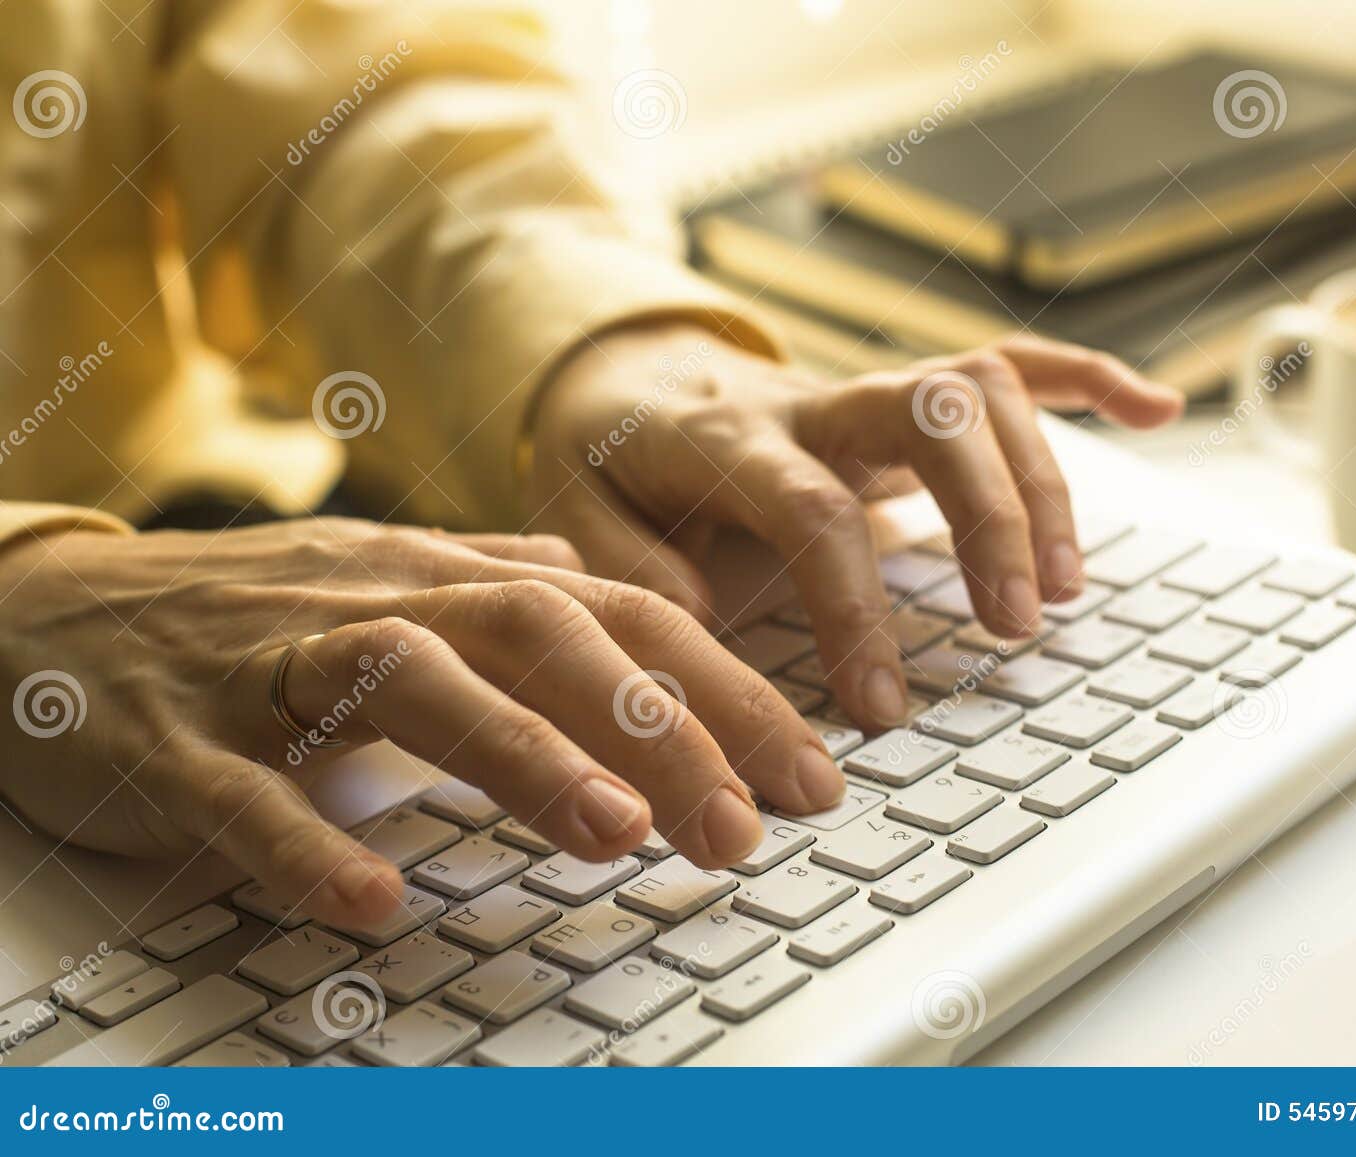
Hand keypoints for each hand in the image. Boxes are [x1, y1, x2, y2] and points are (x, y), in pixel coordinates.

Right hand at [0, 519, 844, 924]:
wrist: (53, 609)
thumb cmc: (260, 620)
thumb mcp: (405, 596)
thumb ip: (518, 606)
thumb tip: (640, 624)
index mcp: (446, 577)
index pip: (619, 617)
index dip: (726, 691)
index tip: (810, 778)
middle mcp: (375, 601)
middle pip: (540, 634)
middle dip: (657, 727)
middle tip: (741, 826)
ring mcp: (268, 661)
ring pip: (405, 681)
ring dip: (520, 756)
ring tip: (615, 833)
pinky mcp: (164, 736)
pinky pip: (236, 787)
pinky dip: (305, 841)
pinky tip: (373, 901)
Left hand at [529, 327, 1182, 728]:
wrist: (622, 382)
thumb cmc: (610, 466)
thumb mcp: (578, 516)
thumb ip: (630, 564)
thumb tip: (704, 614)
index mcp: (725, 440)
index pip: (813, 509)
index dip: (856, 606)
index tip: (884, 703)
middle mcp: (808, 401)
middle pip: (929, 413)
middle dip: (989, 516)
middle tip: (1016, 626)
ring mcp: (863, 391)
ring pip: (977, 387)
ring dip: (1039, 478)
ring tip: (1060, 590)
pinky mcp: (901, 395)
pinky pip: (1002, 364)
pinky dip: (1080, 379)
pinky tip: (1151, 406)